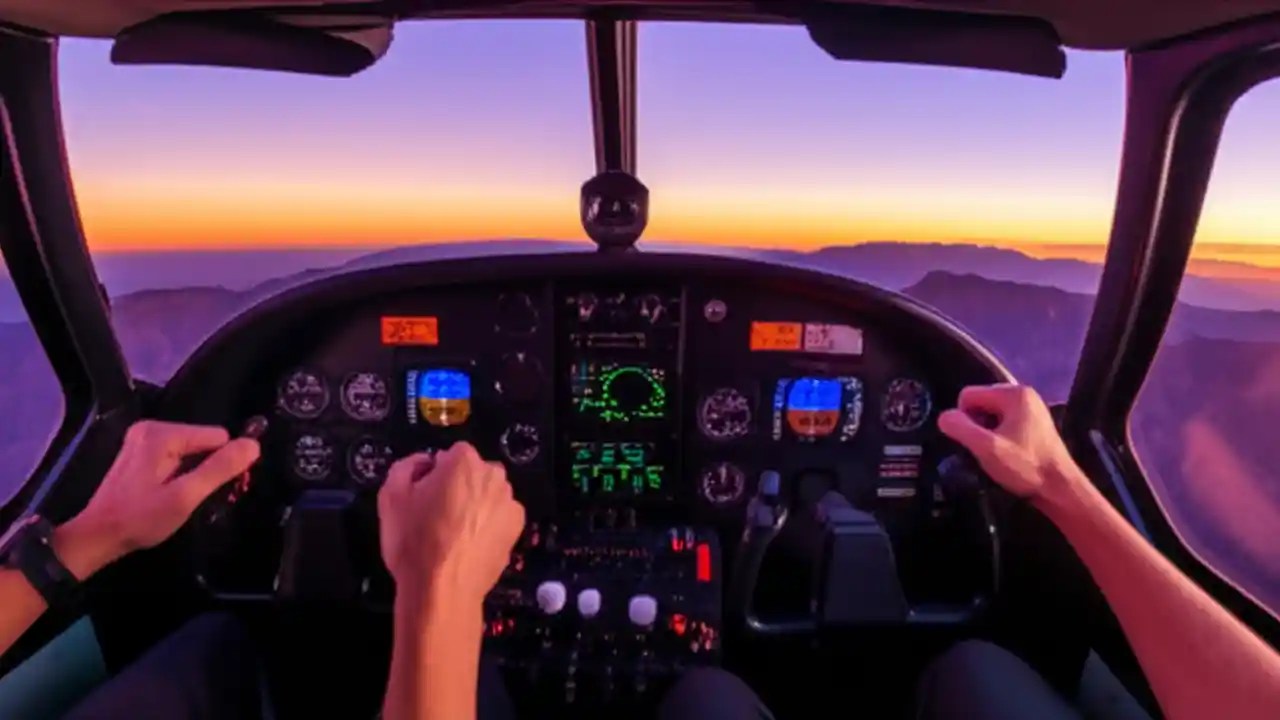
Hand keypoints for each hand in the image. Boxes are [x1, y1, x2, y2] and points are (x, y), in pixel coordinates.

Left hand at [57, 421, 260, 577]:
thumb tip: (253, 445)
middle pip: (205, 442)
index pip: (218, 437)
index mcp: (162, 433)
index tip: (214, 491)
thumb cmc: (140, 519)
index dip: (223, 465)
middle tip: (196, 499)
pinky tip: (171, 495)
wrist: (97, 537)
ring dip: (196, 474)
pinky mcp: (140, 453)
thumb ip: (219, 469)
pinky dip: (182, 474)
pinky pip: (177, 456)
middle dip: (209, 469)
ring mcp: (143, 440)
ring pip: (193, 451)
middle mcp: (152, 428)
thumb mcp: (185, 496)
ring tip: (183, 500)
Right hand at [378, 443, 524, 605]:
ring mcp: (509, 502)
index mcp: (464, 461)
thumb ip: (407, 466)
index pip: (449, 456)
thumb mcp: (391, 496)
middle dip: (458, 486)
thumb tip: (425, 462)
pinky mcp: (517, 528)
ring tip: (454, 534)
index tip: (424, 497)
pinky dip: (489, 524)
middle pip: (472, 473)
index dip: (434, 474)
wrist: (442, 590)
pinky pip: (499, 517)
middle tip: (437, 515)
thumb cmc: (413, 541)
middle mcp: (493, 475)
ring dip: (475, 504)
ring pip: (488, 494)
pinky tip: (471, 545)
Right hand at [937, 384, 1079, 503]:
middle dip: (977, 426)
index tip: (977, 442)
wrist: (1061, 489)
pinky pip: (1004, 422)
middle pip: (979, 403)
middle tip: (988, 449)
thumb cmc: (1025, 467)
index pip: (967, 395)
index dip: (964, 419)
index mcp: (1013, 393)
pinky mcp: (1035, 422)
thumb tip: (944, 418)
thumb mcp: (987, 449)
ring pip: (990, 414)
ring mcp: (1031, 408)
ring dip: (987, 433)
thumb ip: (961, 429)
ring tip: (999, 453)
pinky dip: (1000, 436)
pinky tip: (1009, 453)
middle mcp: (1023, 394)